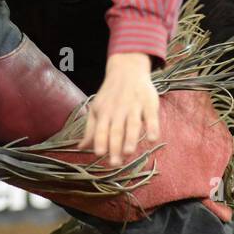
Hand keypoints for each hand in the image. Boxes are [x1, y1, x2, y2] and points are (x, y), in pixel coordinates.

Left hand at [77, 51, 159, 166]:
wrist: (127, 69)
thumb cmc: (110, 94)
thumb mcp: (97, 108)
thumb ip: (90, 129)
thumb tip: (80, 147)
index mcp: (104, 112)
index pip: (101, 129)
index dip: (100, 141)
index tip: (99, 155)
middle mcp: (118, 110)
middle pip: (116, 130)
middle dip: (115, 146)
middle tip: (115, 163)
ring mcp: (134, 106)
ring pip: (132, 124)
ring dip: (131, 138)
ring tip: (129, 152)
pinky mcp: (149, 103)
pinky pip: (151, 117)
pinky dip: (153, 127)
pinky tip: (153, 139)